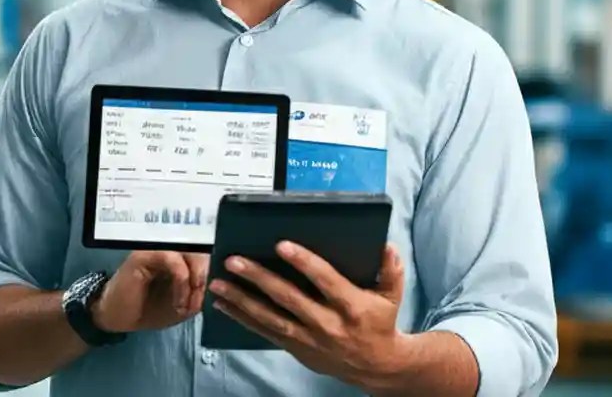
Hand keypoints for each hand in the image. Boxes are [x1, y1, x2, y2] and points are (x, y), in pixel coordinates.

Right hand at [92, 251, 208, 333]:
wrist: (117, 317)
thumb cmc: (148, 310)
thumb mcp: (182, 306)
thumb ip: (198, 293)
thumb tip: (214, 286)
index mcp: (179, 257)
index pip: (205, 253)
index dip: (213, 271)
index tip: (213, 294)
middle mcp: (169, 248)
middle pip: (201, 250)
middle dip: (206, 277)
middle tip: (199, 301)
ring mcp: (156, 249)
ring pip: (189, 252)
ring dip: (194, 281)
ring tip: (187, 305)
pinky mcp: (144, 255)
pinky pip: (172, 258)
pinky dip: (181, 281)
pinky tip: (177, 302)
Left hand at [207, 242, 414, 392]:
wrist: (377, 366)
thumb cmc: (380, 322)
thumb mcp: (392, 295)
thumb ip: (390, 268)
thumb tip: (383, 244)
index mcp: (352, 307)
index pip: (326, 281)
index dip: (304, 262)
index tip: (281, 245)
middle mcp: (328, 324)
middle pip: (289, 298)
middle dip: (259, 278)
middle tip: (234, 261)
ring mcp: (310, 339)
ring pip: (270, 318)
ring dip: (241, 300)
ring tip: (219, 282)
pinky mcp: (297, 348)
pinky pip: (265, 332)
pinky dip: (242, 318)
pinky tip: (223, 304)